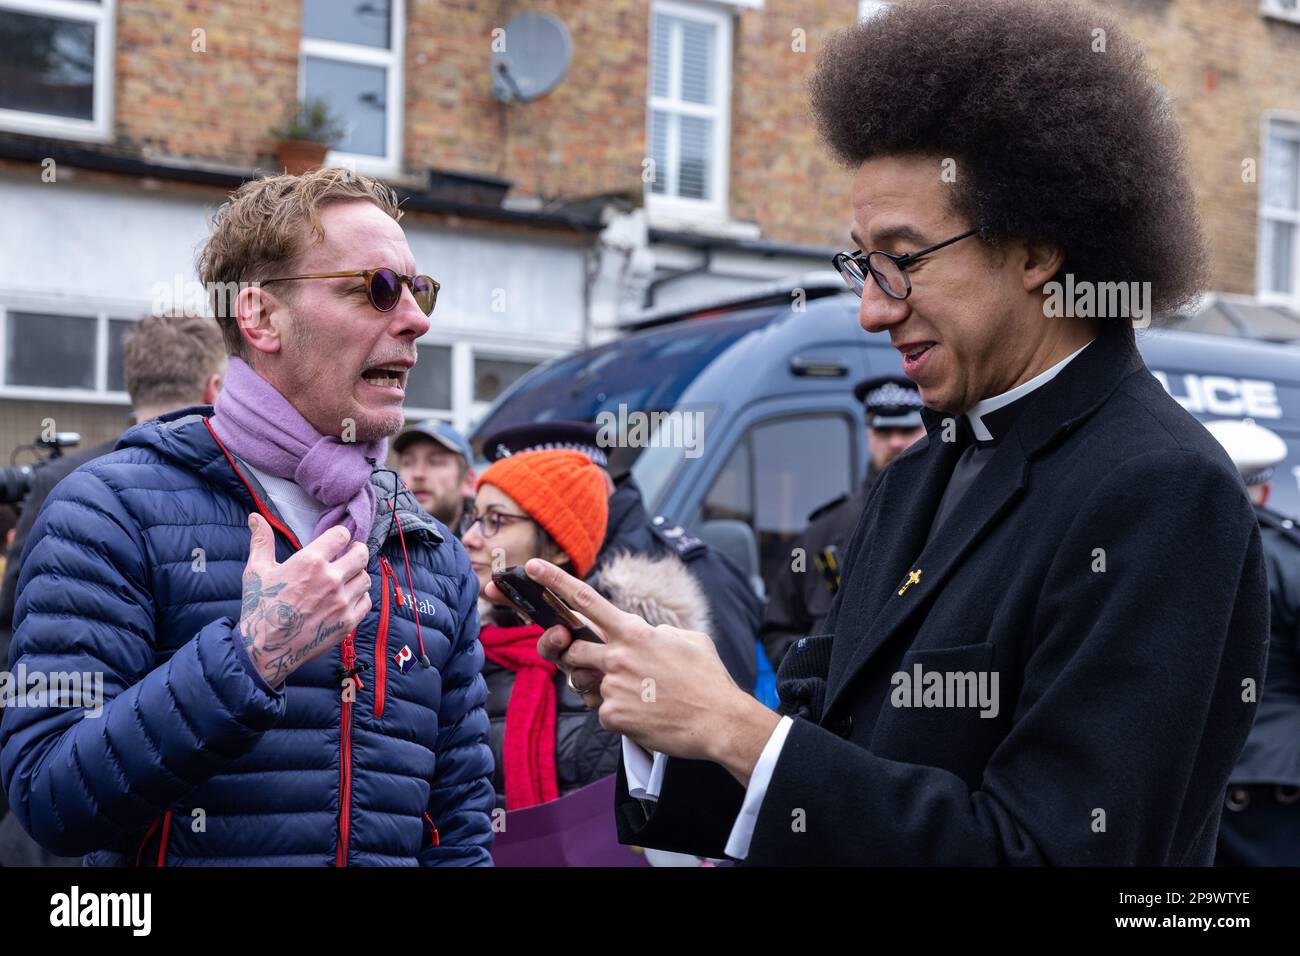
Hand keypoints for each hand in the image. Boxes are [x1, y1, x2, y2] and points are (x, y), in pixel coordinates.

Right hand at [239, 513, 371, 687]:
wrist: (266, 649)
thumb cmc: (260, 608)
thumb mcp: (256, 571)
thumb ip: (261, 541)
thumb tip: (255, 517)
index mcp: (311, 562)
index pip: (341, 535)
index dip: (340, 536)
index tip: (337, 541)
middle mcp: (331, 579)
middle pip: (361, 554)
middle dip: (356, 551)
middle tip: (349, 556)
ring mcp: (342, 601)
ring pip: (365, 578)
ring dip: (358, 575)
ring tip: (347, 578)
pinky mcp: (348, 622)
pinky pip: (366, 601)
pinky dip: (360, 598)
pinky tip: (347, 598)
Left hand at [518, 558, 780, 780]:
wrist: (719, 721)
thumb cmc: (708, 679)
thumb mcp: (689, 639)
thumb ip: (657, 632)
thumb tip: (646, 635)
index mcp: (635, 632)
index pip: (585, 600)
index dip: (554, 582)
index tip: (532, 567)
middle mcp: (618, 656)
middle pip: (573, 650)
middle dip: (579, 659)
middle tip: (609, 670)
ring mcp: (612, 686)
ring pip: (587, 684)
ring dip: (604, 689)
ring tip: (640, 696)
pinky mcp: (612, 715)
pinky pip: (602, 712)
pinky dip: (621, 715)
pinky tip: (646, 716)